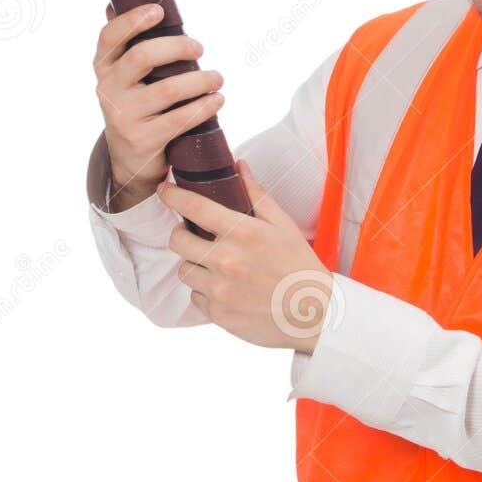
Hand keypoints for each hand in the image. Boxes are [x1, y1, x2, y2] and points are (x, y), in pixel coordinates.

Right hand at [93, 2, 224, 207]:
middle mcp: (108, 89)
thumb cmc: (135, 106)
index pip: (110, 36)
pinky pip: (179, 119)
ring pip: (167, 89)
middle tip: (200, 49)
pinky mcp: (143, 139)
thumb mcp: (124, 76)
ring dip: (200, 80)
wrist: (130, 160)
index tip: (159, 10)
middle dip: (178, 47)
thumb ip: (126, 44)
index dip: (133, 19)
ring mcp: (124, 116)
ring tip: (217, 79)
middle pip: (142, 56)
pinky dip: (204, 107)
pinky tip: (217, 101)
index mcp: (104, 67)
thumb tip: (118, 2)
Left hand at [160, 160, 334, 352]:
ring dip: (194, 265)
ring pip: (184, 271)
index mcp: (243, 233)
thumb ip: (257, 195)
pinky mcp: (218, 313)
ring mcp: (220, 290)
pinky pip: (195, 297)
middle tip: (194, 235)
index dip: (173, 195)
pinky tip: (226, 289)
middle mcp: (226, 260)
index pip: (194, 207)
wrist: (316, 314)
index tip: (165, 191)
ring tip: (215, 266)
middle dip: (182, 234)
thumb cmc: (300, 266)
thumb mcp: (284, 225)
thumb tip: (238, 167)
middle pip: (177, 241)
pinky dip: (205, 291)